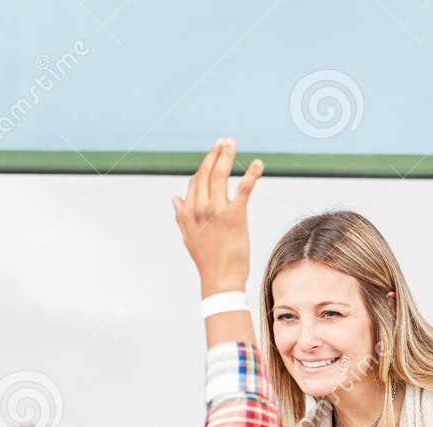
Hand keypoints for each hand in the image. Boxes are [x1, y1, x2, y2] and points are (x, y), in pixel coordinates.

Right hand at [172, 138, 263, 292]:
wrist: (220, 280)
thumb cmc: (207, 261)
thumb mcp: (188, 237)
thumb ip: (180, 215)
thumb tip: (174, 198)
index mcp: (187, 212)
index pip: (195, 180)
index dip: (205, 165)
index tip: (214, 153)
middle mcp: (199, 208)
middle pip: (206, 172)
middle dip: (215, 153)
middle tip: (224, 140)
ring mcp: (216, 211)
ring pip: (220, 175)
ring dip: (227, 155)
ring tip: (232, 143)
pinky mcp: (235, 216)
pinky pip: (243, 189)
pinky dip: (251, 174)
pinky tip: (259, 164)